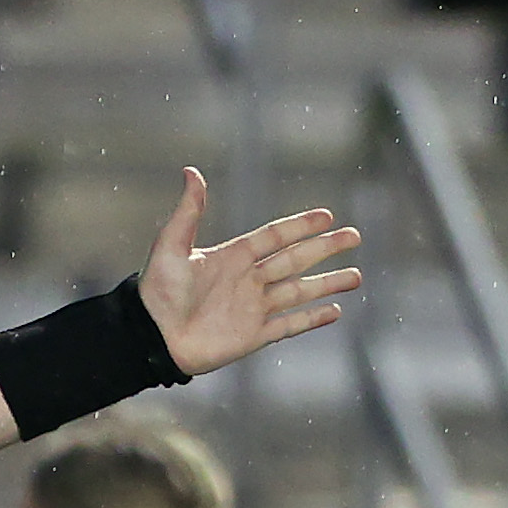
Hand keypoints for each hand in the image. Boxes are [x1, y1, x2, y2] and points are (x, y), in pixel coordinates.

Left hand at [136, 171, 363, 377]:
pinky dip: (312, 319)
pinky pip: (289, 325)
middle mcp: (248, 280)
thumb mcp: (170, 245)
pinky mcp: (253, 336)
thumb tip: (191, 170)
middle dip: (326, 249)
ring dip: (328, 284)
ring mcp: (253, 308)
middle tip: (355, 236)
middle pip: (296, 260)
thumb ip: (188, 211)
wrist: (150, 337)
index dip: (300, 226)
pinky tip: (335, 311)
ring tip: (356, 276)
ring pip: (299, 292)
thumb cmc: (156, 291)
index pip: (275, 237)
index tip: (327, 216)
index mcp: (233, 256)